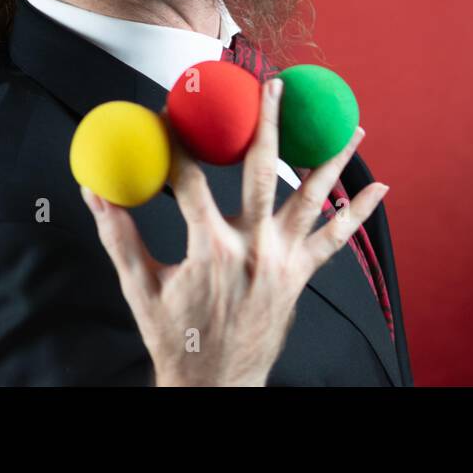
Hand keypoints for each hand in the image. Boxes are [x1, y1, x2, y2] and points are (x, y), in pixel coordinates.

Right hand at [80, 77, 387, 385]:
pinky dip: (360, 214)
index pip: (191, 181)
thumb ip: (118, 236)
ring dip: (333, 159)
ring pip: (314, 199)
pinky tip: (380, 187)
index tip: (174, 115)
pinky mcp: (302, 276)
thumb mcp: (140, 288)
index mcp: (209, 248)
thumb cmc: (175, 338)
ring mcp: (283, 261)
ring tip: (353, 124)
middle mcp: (253, 248)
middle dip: (267, 124)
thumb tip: (92, 191)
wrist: (214, 387)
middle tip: (273, 86)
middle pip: (262, 171)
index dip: (179, 145)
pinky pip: (337, 241)